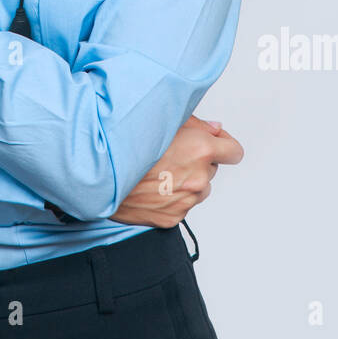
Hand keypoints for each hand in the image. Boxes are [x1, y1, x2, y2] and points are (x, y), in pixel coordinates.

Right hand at [109, 115, 243, 227]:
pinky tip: (153, 186)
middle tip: (172, 155)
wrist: (103, 174)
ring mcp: (187, 200)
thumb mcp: (166, 121)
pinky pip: (183, 205)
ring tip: (160, 171)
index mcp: (201, 150)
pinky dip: (172, 196)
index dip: (225, 146)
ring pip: (198, 188)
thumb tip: (215, 130)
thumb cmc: (130, 143)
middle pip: (212, 169)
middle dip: (198, 161)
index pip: (234, 151)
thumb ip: (198, 125)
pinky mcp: (174, 217)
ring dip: (187, 181)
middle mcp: (198, 177)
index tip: (215, 144)